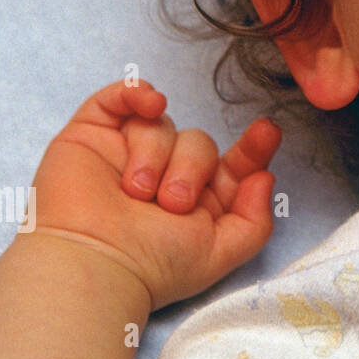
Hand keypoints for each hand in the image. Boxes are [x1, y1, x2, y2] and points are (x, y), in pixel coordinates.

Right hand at [29, 80, 279, 309]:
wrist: (92, 264)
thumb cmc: (151, 266)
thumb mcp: (219, 253)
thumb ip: (255, 220)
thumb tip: (266, 177)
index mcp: (199, 200)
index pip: (234, 162)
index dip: (253, 147)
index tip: (267, 133)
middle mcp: (165, 173)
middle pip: (199, 142)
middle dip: (191, 170)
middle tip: (171, 203)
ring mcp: (128, 152)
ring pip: (161, 125)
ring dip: (154, 156)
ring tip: (136, 192)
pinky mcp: (92, 135)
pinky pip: (120, 96)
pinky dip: (136, 92)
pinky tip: (150, 103)